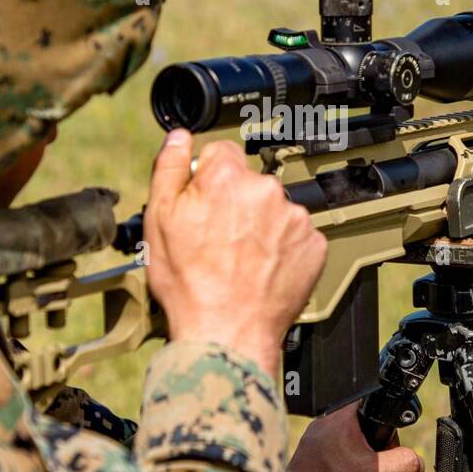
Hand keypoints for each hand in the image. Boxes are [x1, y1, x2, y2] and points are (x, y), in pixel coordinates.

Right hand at [144, 129, 326, 381]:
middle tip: (218, 240)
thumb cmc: (189, 284)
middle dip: (235, 203)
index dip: (207, 180)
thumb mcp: (159, 219)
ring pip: (274, 210)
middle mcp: (267, 191)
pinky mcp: (313, 246)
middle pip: (249, 183)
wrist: (225, 333)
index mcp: (228, 177)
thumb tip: (179, 138)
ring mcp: (295, 219)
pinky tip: (261, 270)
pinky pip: (295, 237)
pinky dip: (282, 249)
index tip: (203, 204)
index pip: (221, 154)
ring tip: (239, 260)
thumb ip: (170, 168)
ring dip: (260, 226)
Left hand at [288, 402, 425, 471]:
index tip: (386, 451)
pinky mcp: (319, 469)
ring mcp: (322, 451)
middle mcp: (328, 430)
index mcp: (340, 420)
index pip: (374, 407)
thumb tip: (416, 462)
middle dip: (383, 468)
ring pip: (363, 461)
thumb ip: (403, 462)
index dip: (387, 430)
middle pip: (373, 441)